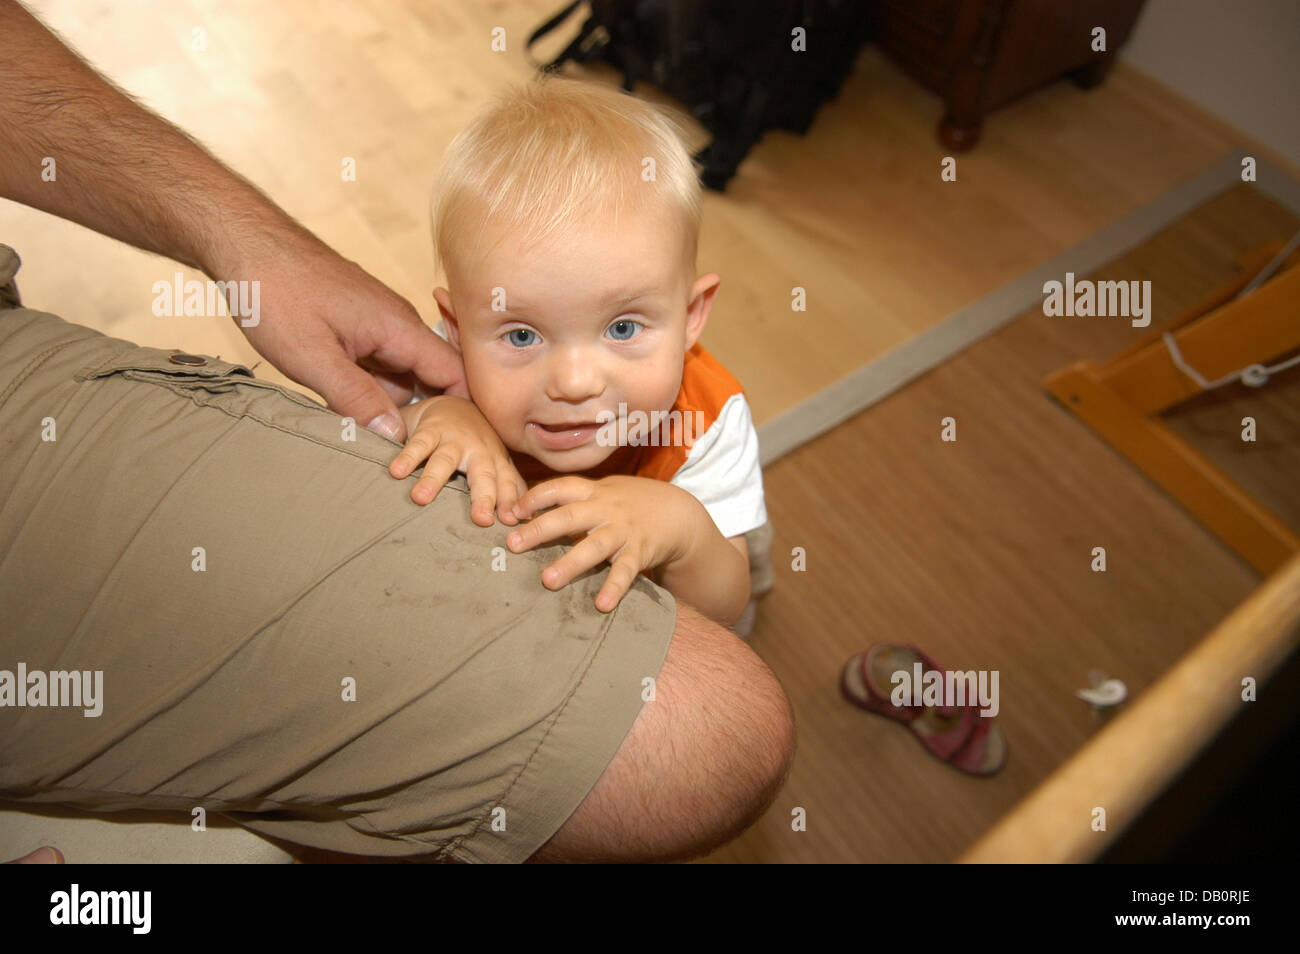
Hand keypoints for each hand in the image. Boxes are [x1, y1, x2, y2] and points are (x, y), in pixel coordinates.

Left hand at [216, 232, 468, 442]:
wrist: (245, 242)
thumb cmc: (275, 290)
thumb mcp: (311, 357)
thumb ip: (355, 398)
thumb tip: (395, 436)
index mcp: (399, 327)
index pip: (456, 374)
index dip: (461, 411)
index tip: (448, 445)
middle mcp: (397, 323)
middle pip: (429, 380)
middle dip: (416, 413)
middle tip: (387, 444)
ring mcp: (377, 322)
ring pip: (398, 374)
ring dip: (382, 399)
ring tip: (349, 420)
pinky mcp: (356, 324)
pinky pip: (376, 363)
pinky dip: (364, 383)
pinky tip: (334, 394)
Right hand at [389, 395, 526, 525]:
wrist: (453, 405)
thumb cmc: (476, 444)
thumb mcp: (495, 464)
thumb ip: (508, 487)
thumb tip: (522, 519)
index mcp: (497, 462)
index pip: (506, 484)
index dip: (510, 501)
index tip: (509, 522)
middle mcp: (479, 450)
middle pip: (483, 475)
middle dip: (484, 496)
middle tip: (481, 520)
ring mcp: (454, 439)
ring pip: (445, 460)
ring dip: (434, 479)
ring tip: (420, 498)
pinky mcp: (430, 429)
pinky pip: (418, 444)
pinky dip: (407, 457)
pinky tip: (396, 472)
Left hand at [506, 475, 703, 611]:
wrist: (679, 513)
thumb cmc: (632, 503)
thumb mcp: (605, 492)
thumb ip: (573, 500)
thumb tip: (527, 510)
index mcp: (594, 492)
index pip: (560, 487)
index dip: (535, 496)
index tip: (512, 512)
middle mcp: (606, 509)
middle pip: (569, 516)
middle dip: (540, 529)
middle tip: (513, 544)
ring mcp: (623, 531)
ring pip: (594, 546)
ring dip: (570, 563)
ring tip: (548, 580)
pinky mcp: (640, 552)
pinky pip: (625, 572)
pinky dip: (614, 588)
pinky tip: (601, 605)